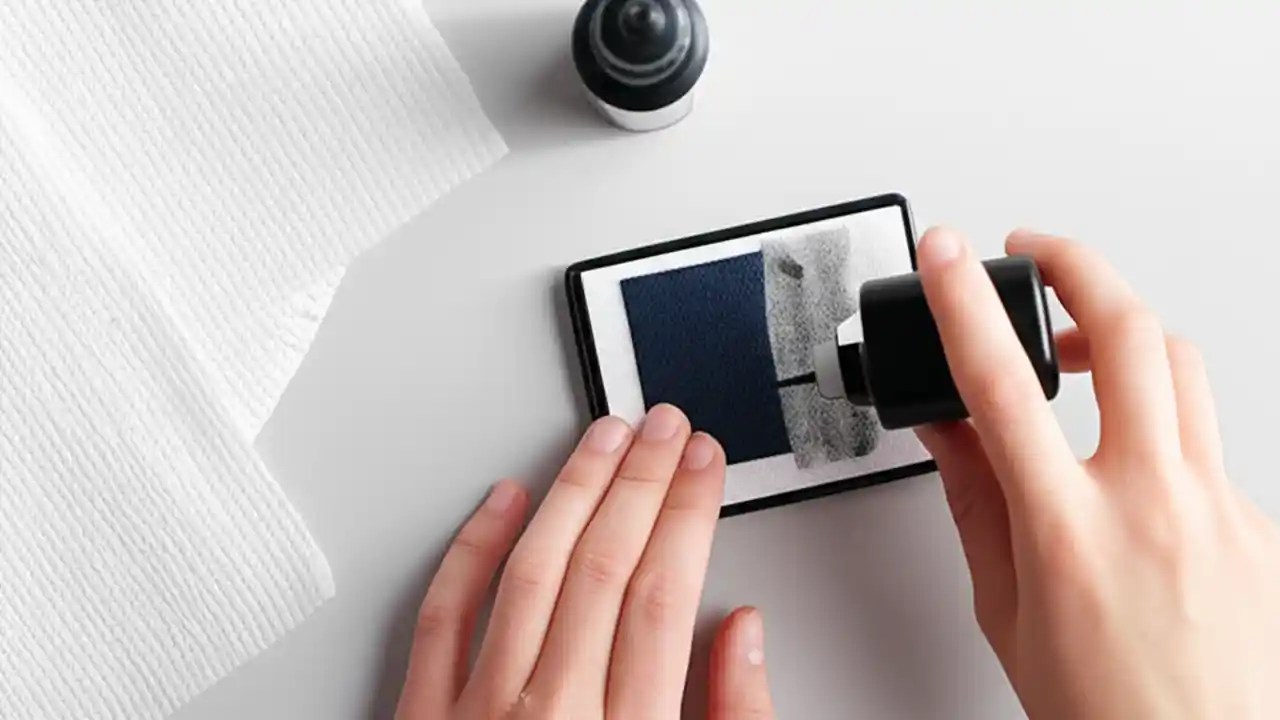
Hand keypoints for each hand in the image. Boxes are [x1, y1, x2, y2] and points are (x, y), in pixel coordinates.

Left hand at [394, 404, 775, 718]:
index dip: (691, 512)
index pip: (666, 593)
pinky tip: (502, 500)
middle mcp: (546, 718)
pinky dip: (471, 549)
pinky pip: (442, 614)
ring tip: (602, 439)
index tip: (705, 464)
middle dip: (642, 479)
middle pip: (604, 566)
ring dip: (572, 491)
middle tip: (665, 427)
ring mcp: (475, 716)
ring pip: (530, 570)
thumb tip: (748, 638)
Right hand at [914, 228, 1279, 718]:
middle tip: (1038, 250)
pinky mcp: (1258, 520)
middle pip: (1127, 333)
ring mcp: (1218, 507)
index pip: (1002, 384)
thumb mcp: (1007, 607)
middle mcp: (1153, 504)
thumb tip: (950, 431)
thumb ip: (977, 503)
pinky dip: (1162, 425)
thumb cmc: (1108, 711)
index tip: (944, 257)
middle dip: (1078, 265)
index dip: (963, 304)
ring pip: (1182, 365)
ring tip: (1083, 344)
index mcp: (1069, 531)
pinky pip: (1209, 439)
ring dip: (1125, 332)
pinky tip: (1136, 460)